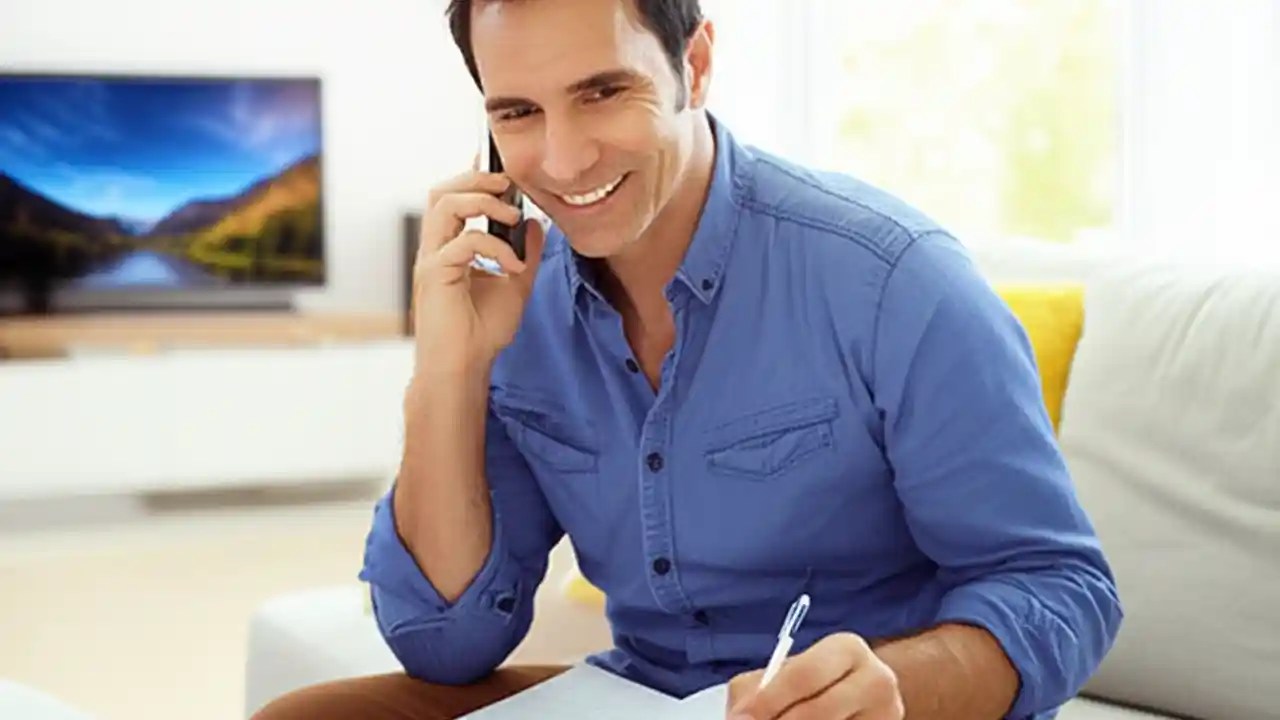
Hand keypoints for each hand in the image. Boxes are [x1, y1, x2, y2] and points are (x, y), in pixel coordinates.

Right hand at [410, 164, 545, 375]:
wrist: (464, 368)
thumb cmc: (481, 333)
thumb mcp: (515, 286)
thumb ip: (524, 255)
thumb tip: (536, 224)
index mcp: (449, 248)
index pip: (453, 199)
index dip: (473, 177)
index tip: (500, 167)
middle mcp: (435, 249)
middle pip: (442, 191)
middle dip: (475, 179)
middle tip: (507, 184)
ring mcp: (431, 260)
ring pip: (444, 205)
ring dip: (481, 201)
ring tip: (511, 215)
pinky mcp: (435, 275)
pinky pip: (463, 242)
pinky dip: (493, 246)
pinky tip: (512, 265)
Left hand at [726, 633, 904, 719]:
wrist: (865, 694)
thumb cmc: (814, 681)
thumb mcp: (789, 672)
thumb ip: (758, 688)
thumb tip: (741, 718)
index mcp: (847, 649)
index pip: (802, 676)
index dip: (767, 701)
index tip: (742, 719)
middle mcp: (876, 679)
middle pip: (818, 712)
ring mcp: (887, 713)